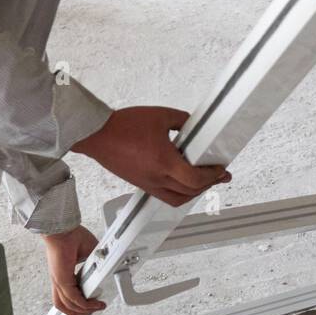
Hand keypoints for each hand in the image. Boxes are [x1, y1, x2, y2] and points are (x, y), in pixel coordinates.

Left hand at [43, 226, 104, 314]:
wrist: (64, 230)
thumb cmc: (72, 236)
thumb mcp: (90, 253)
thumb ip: (97, 262)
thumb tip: (107, 264)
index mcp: (64, 275)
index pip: (68, 296)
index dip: (78, 303)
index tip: (92, 303)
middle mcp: (59, 280)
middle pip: (64, 306)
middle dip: (80, 313)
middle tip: (93, 310)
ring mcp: (59, 281)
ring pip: (65, 305)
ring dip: (80, 312)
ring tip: (94, 310)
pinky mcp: (61, 280)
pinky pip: (72, 298)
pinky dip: (82, 304)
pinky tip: (92, 304)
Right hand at [72, 105, 230, 206]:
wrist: (95, 134)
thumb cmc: (122, 126)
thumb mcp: (161, 115)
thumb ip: (183, 121)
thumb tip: (195, 127)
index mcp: (163, 162)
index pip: (195, 179)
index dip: (212, 176)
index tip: (220, 169)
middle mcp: (156, 178)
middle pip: (189, 192)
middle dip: (208, 185)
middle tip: (219, 176)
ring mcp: (146, 183)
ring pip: (176, 199)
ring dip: (193, 192)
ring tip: (203, 181)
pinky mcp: (139, 183)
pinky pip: (163, 195)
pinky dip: (178, 192)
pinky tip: (182, 180)